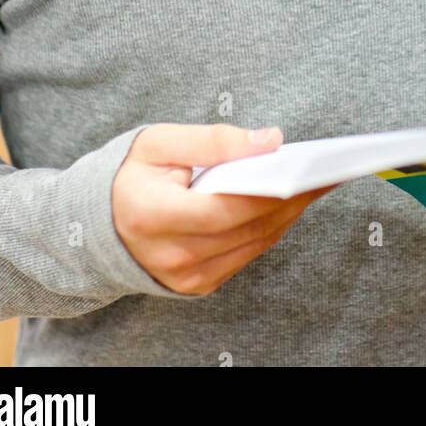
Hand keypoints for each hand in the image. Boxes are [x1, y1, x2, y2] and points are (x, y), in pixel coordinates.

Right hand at [112, 123, 335, 294]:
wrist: (99, 225)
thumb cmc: (130, 175)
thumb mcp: (158, 142)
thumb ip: (212, 141)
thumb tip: (270, 141)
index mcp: (151, 215)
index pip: (221, 208)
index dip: (266, 189)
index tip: (303, 166)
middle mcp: (169, 255)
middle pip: (245, 227)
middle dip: (290, 197)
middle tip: (325, 169)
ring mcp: (185, 276)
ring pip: (254, 242)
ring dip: (289, 212)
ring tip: (317, 180)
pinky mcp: (198, 284)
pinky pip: (247, 252)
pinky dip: (271, 225)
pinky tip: (290, 201)